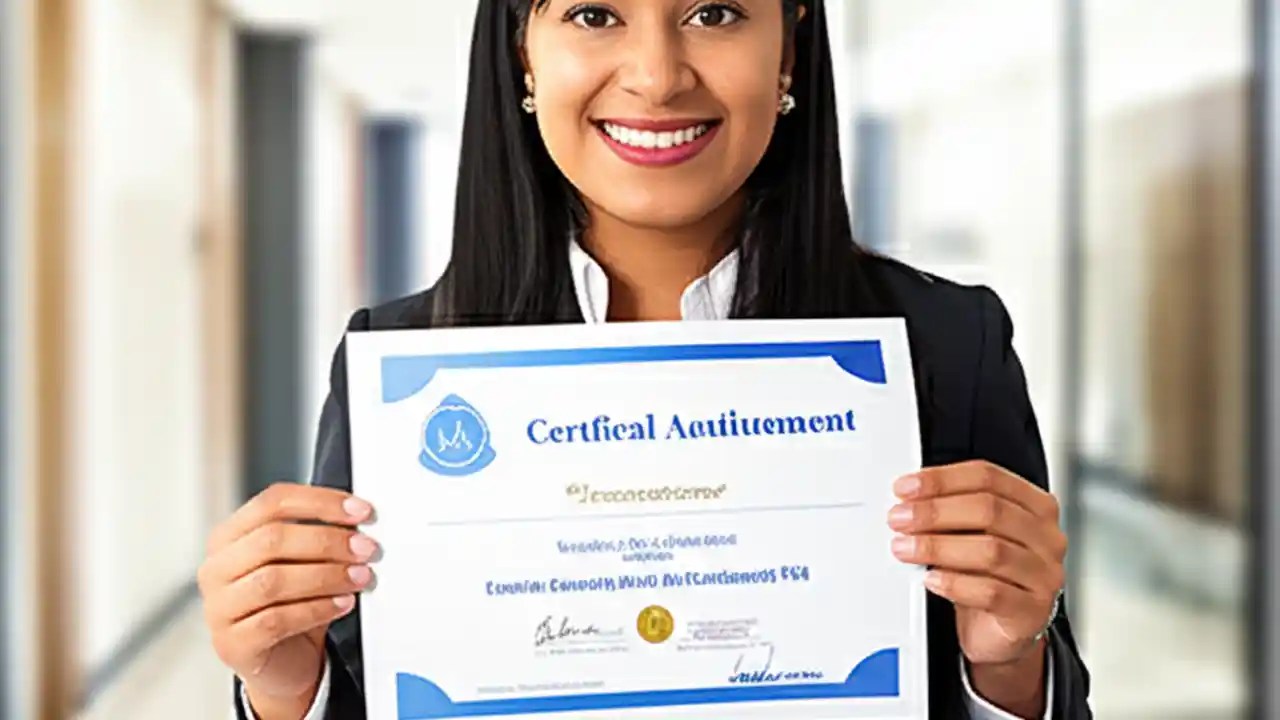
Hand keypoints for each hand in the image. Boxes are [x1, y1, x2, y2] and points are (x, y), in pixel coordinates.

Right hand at [199, 483, 377, 718]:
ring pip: (273, 580)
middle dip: (327, 541)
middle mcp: (216, 569)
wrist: (282, 664)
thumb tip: (360, 520)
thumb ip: (321, 538)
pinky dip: (317, 609)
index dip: (320, 502)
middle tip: (366, 548)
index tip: (361, 510)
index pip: (272, 503)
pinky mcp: (232, 644)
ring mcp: (218, 608)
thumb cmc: (291, 605)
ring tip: (361, 577)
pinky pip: (276, 620)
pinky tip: (343, 604)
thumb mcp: (303, 564)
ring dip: (326, 575)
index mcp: (229, 537)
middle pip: (271, 539)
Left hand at [888, 461, 1065, 715]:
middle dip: (935, 511)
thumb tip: (909, 498)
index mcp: (1034, 507)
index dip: (942, 479)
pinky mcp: (1032, 612)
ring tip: (906, 548)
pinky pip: (992, 593)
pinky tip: (932, 579)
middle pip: (990, 510)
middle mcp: (1045, 538)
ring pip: (991, 551)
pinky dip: (955, 583)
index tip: (906, 488)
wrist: (998, 631)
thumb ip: (951, 511)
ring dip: (938, 547)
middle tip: (900, 518)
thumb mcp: (971, 534)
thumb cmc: (985, 576)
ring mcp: (1044, 575)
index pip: (988, 478)